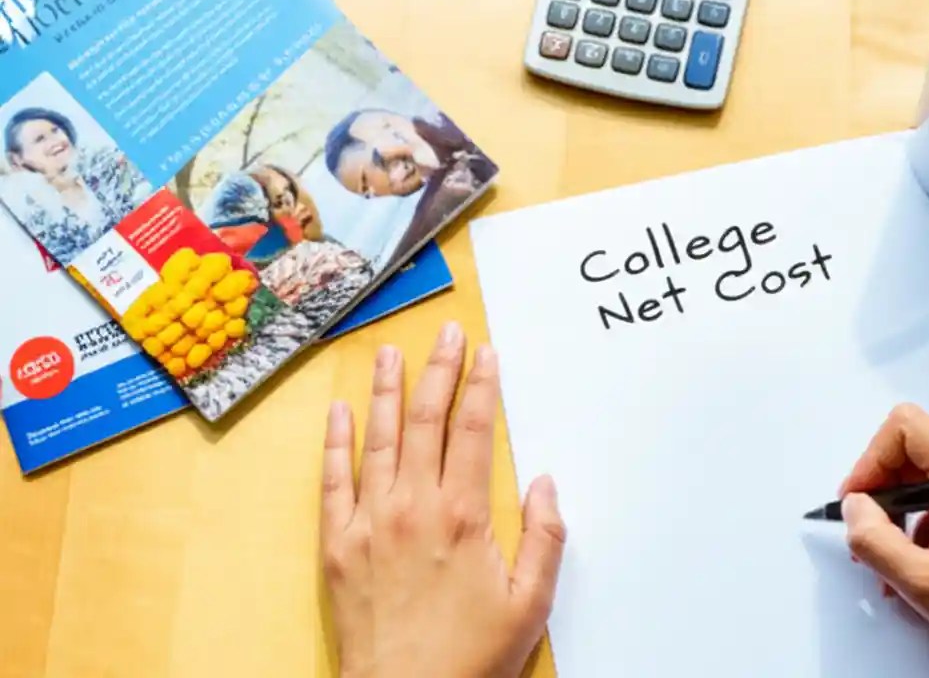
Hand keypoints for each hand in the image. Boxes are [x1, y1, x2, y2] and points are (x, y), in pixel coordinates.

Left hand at [320, 325, 566, 677]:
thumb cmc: (471, 657)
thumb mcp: (530, 603)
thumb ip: (545, 537)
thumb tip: (545, 483)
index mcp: (462, 516)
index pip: (472, 430)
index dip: (481, 385)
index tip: (486, 352)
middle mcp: (413, 508)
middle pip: (426, 421)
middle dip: (439, 370)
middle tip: (446, 333)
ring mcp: (370, 523)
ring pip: (379, 439)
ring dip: (387, 391)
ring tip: (392, 352)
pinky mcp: (338, 546)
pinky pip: (333, 481)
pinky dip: (336, 443)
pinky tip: (341, 411)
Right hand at [839, 405, 928, 677]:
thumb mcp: (924, 583)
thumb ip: (876, 540)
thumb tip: (853, 506)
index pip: (907, 428)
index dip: (872, 460)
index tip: (857, 504)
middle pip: (911, 453)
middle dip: (880, 493)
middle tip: (866, 537)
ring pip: (921, 481)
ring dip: (896, 517)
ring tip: (887, 564)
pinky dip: (916, 529)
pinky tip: (913, 568)